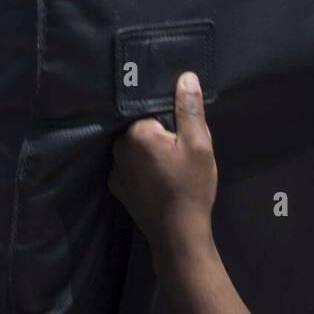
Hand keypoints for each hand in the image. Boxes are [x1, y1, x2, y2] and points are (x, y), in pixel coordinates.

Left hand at [109, 73, 217, 260]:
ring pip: (134, 145)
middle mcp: (118, 148)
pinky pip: (129, 164)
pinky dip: (142, 164)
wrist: (178, 235)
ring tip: (172, 158)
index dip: (168, 112)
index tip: (181, 121)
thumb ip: (189, 109)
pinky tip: (160, 173)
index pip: (149, 107)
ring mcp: (114, 169)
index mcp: (136, 132)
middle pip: (140, 125)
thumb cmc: (190, 188)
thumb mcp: (199, 144)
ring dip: (149, 147)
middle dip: (159, 129)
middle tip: (180, 142)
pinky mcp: (117, 186)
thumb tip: (185, 78)